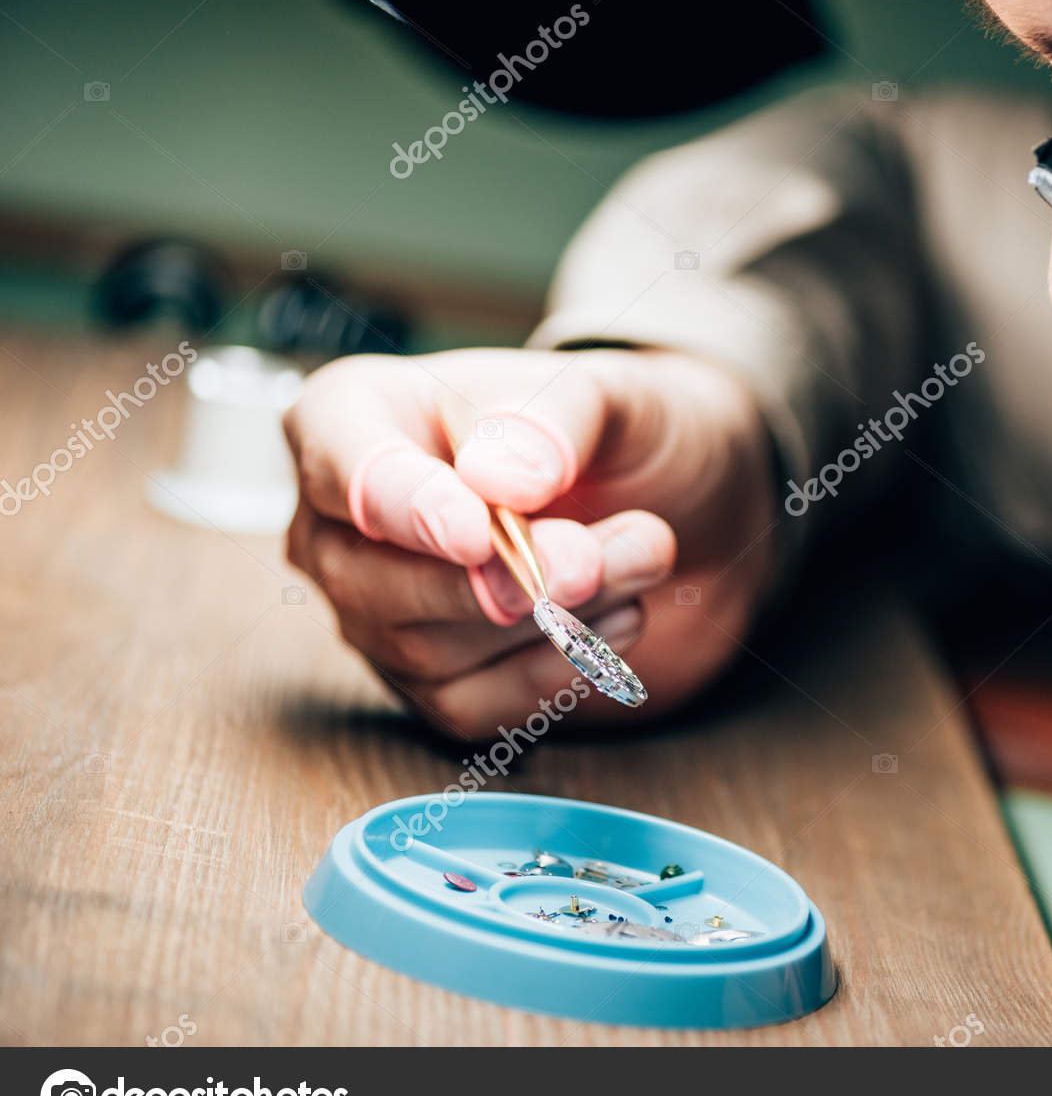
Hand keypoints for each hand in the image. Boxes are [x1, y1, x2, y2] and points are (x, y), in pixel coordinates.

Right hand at [283, 346, 776, 735]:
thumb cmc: (605, 431)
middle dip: (499, 578)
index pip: (343, 471)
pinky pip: (475, 704)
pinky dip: (558, 667)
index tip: (476, 535)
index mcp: (352, 416)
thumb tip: (500, 483)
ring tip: (644, 554)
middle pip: (372, 582)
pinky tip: (623, 614)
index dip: (406, 510)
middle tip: (593, 556)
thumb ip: (551, 418)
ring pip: (429, 650)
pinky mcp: (433, 687)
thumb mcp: (599, 391)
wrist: (667, 500)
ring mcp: (377, 617)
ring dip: (554, 616)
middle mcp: (340, 526)